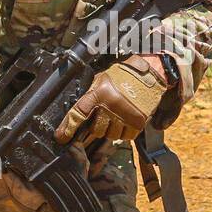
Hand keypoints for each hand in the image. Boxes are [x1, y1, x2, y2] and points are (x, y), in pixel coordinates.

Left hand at [53, 56, 168, 146]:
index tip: (62, 137)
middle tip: (102, 117)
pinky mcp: (138, 122)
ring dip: (110, 129)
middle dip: (96, 126)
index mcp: (100, 92)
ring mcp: (125, 115)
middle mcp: (112, 105)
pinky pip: (125, 137)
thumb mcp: (102, 78)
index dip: (68, 127)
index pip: (79, 113)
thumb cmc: (124, 75)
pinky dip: (123, 132)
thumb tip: (79, 112)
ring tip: (115, 116)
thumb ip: (91, 94)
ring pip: (110, 135)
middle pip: (96, 129)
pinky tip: (125, 121)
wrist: (149, 74)